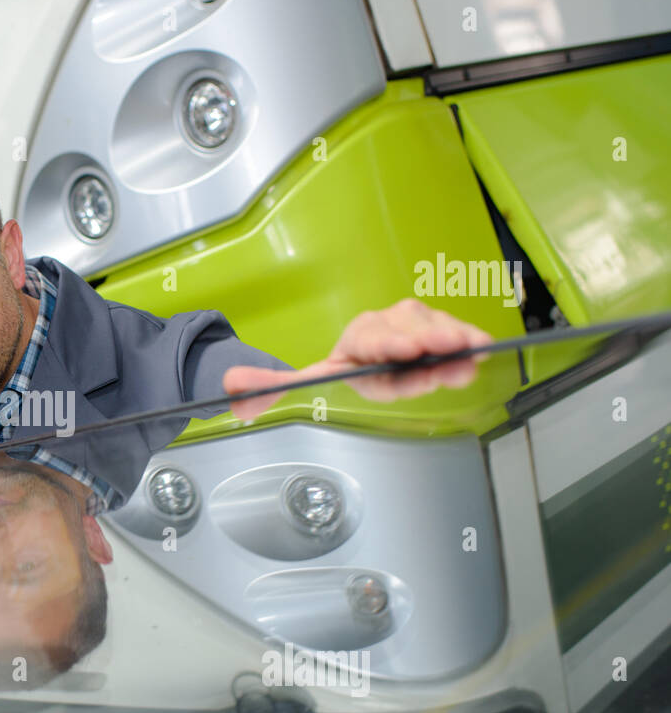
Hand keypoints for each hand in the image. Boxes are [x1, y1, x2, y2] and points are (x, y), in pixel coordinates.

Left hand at [222, 298, 493, 420]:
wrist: (369, 355)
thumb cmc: (346, 367)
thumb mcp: (310, 378)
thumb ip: (271, 385)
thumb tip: (229, 387)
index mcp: (356, 339)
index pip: (369, 339)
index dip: (386, 344)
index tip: (402, 350)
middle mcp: (386, 326)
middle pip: (406, 329)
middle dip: (424, 340)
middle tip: (439, 349)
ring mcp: (415, 325)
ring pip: (433, 327)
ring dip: (451, 339)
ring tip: (468, 350)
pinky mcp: (440, 329)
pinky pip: (455, 331)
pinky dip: (469, 338)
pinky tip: (483, 346)